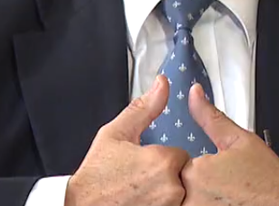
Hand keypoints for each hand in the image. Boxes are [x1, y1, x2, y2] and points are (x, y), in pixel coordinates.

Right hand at [65, 76, 188, 205]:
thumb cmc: (96, 178)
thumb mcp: (116, 134)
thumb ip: (144, 108)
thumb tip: (162, 85)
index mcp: (162, 161)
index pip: (180, 153)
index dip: (161, 157)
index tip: (143, 163)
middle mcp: (172, 188)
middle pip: (183, 174)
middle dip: (165, 174)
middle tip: (140, 179)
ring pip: (180, 193)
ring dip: (165, 190)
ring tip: (140, 191)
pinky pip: (173, 205)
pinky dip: (160, 202)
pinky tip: (142, 201)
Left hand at [181, 84, 278, 205]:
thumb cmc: (270, 182)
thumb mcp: (238, 140)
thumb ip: (209, 117)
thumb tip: (194, 94)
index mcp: (194, 174)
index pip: (175, 167)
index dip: (193, 168)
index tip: (212, 174)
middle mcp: (192, 201)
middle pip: (178, 188)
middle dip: (193, 187)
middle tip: (222, 188)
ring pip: (186, 202)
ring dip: (200, 198)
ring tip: (224, 197)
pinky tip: (224, 203)